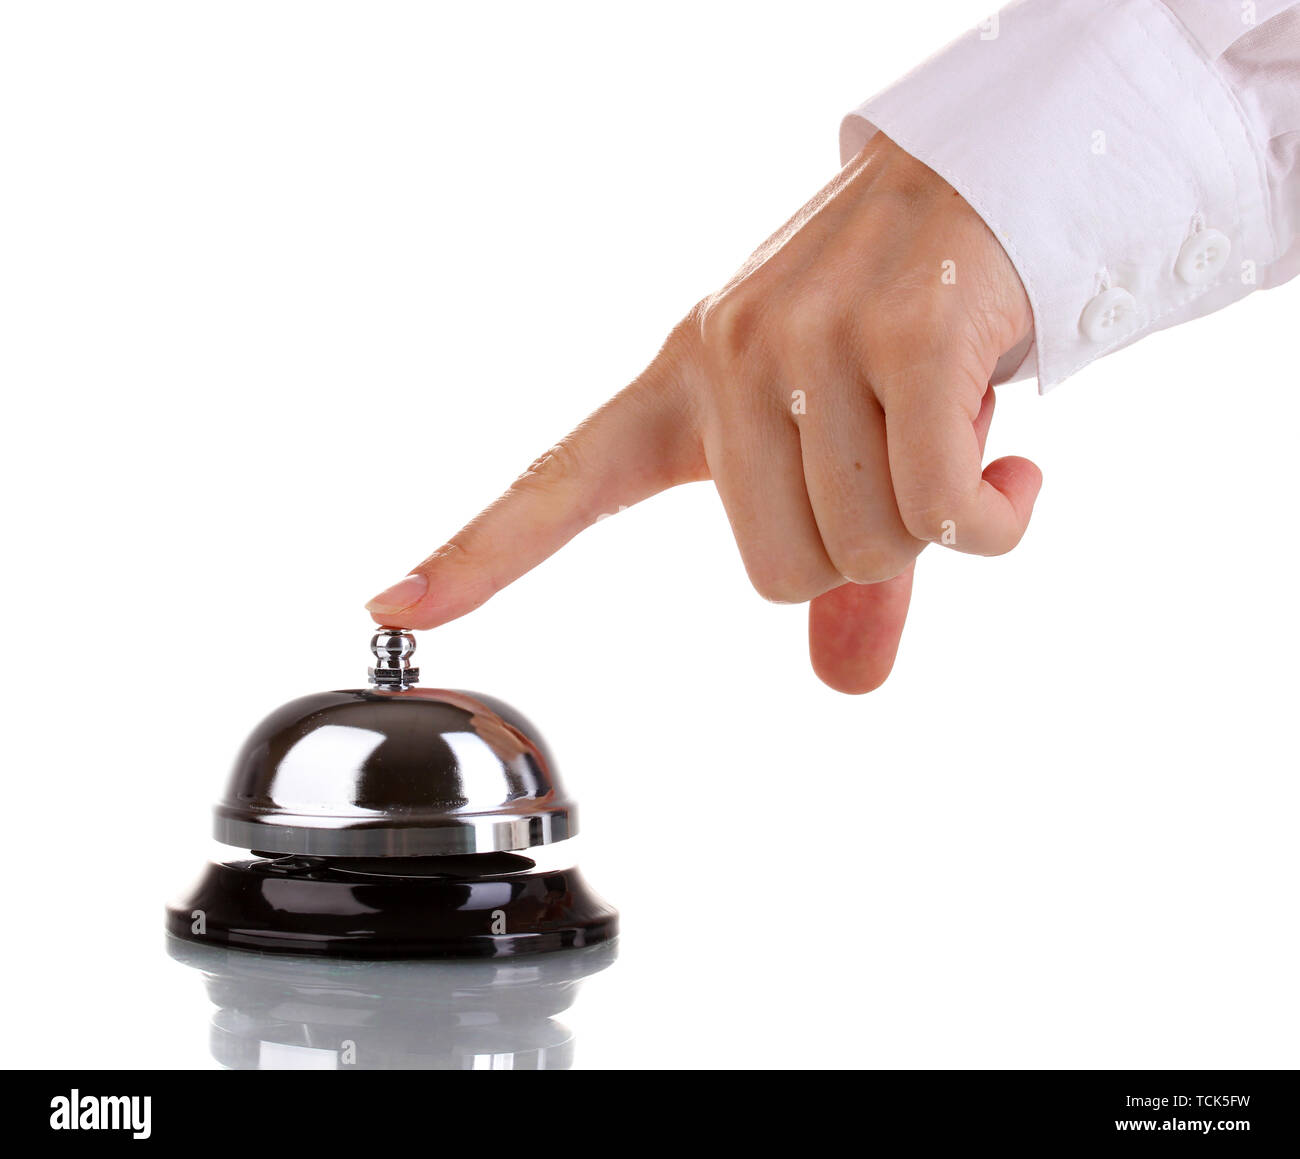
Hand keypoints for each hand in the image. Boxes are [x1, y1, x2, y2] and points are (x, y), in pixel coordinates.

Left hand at [366, 134, 1040, 692]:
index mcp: (677, 386)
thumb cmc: (892, 323)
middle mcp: (723, 360)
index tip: (395, 604)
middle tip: (901, 466)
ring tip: (947, 437)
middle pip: (778, 573)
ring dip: (932, 525)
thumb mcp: (840, 442)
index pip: (555, 482)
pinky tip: (1013, 471)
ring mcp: (804, 343)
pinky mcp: (902, 337)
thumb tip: (845, 681)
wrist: (979, 181)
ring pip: (862, 548)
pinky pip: (942, 516)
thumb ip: (837, 576)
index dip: (477, 554)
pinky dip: (993, 523)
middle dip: (862, 550)